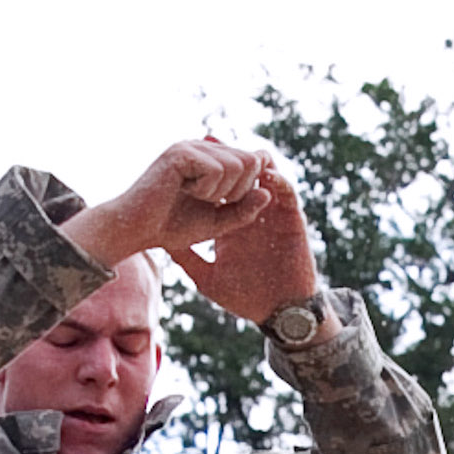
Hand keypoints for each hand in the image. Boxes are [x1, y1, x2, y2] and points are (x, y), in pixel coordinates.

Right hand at [59, 137, 279, 275]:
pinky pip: (217, 169)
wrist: (136, 229)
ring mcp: (192, 146)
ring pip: (238, 164)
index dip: (248, 187)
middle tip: (211, 202)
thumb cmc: (172, 226)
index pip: (253, 161)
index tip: (226, 203)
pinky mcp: (181, 152)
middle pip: (250, 161)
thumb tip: (268, 193)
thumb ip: (244, 210)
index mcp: (212, 158)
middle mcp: (203, 147)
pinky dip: (206, 190)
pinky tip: (183, 191)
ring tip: (195, 197)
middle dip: (238, 190)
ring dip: (221, 191)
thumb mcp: (218, 222)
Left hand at [175, 159, 316, 327]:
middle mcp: (254, 213)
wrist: (280, 313)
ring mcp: (274, 216)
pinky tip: (265, 175)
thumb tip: (160, 244)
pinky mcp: (292, 222)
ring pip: (266, 177)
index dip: (205, 172)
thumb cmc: (247, 298)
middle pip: (240, 175)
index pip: (219, 189)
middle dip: (226, 156)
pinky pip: (287, 194)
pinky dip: (277, 181)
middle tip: (208, 141)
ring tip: (237, 153)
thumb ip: (188, 259)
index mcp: (233, 223)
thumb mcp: (207, 278)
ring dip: (254, 163)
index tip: (186, 155)